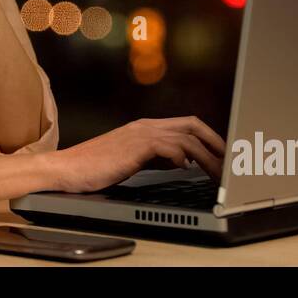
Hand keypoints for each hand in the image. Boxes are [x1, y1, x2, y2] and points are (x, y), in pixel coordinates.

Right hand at [48, 117, 225, 192]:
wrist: (67, 169)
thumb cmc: (95, 167)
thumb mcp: (131, 159)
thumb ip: (155, 156)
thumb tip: (181, 162)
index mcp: (145, 128)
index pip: (186, 124)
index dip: (209, 136)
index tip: (222, 152)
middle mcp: (146, 126)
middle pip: (192, 124)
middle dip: (215, 141)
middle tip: (230, 160)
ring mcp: (140, 134)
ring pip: (186, 138)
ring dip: (206, 156)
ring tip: (217, 172)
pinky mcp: (135, 147)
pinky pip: (168, 147)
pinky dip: (181, 157)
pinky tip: (184, 168)